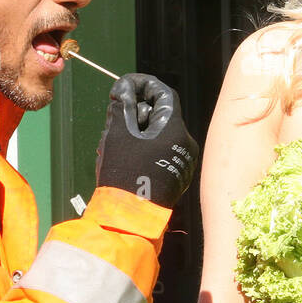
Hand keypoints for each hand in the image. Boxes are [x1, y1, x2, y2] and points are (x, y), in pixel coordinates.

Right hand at [95, 73, 198, 206]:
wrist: (130, 217)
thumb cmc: (124, 173)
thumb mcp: (117, 133)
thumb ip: (121, 105)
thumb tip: (124, 87)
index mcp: (175, 131)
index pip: (165, 95)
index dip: (144, 85)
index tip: (125, 86)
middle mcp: (186, 144)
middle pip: (161, 115)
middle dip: (136, 112)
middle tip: (115, 118)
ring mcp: (183, 162)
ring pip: (159, 134)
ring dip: (137, 131)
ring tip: (115, 143)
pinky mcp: (177, 176)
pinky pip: (161, 151)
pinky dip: (144, 147)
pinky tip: (125, 158)